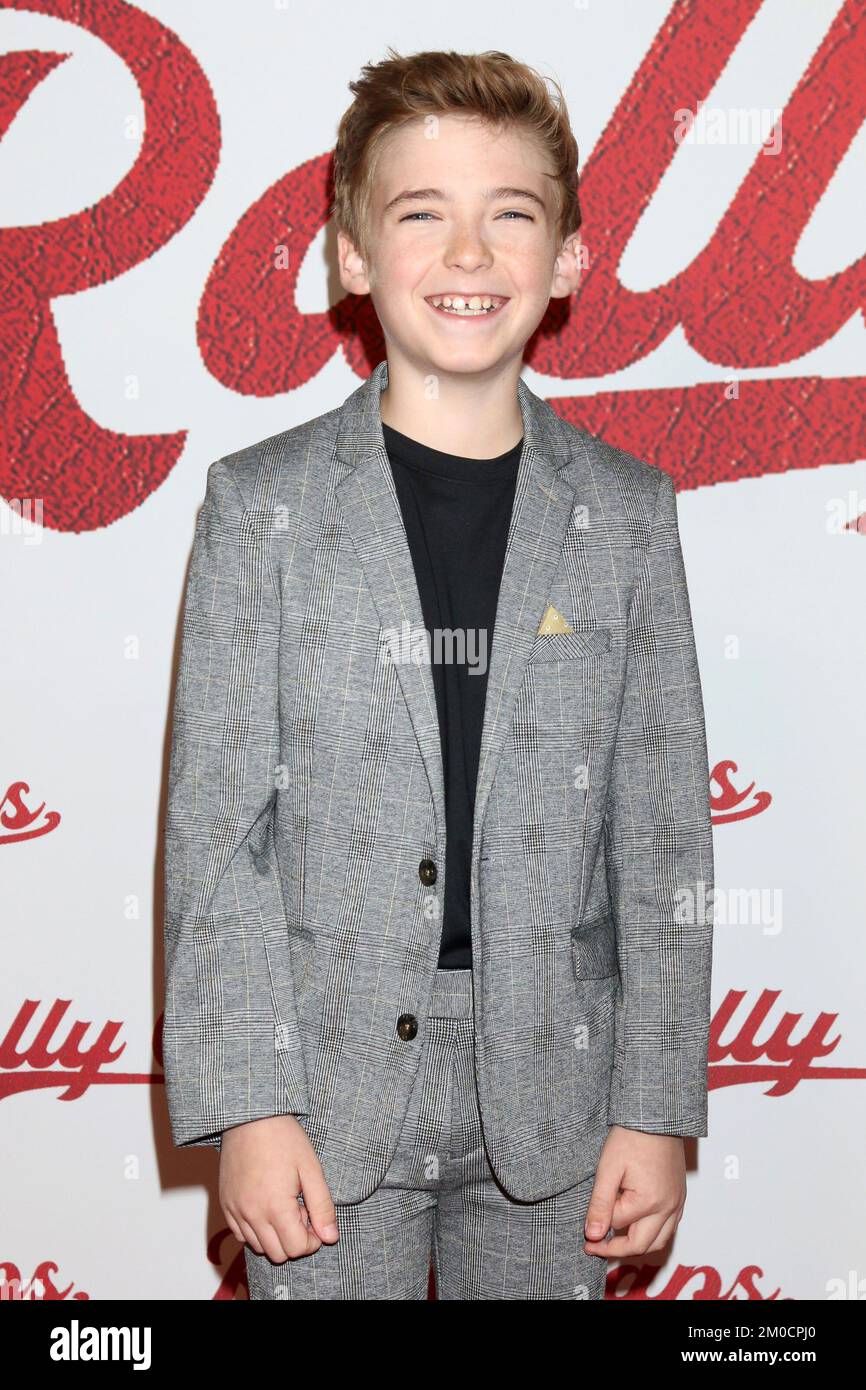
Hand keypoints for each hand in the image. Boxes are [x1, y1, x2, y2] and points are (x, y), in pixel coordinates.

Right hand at [219, 1114, 338, 1261]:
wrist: (250, 1116)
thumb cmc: (283, 1138)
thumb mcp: (311, 1169)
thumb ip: (322, 1207)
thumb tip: (330, 1237)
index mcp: (276, 1207)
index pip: (297, 1249)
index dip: (312, 1239)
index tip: (315, 1218)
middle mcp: (252, 1215)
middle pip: (278, 1254)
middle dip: (295, 1239)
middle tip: (300, 1210)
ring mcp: (235, 1211)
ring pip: (259, 1247)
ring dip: (275, 1236)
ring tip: (283, 1205)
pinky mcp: (225, 1204)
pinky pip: (241, 1235)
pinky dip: (256, 1230)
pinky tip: (266, 1206)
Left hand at [582, 1125, 685, 1257]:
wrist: (656, 1116)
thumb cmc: (631, 1137)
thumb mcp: (608, 1168)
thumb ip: (600, 1204)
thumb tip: (593, 1235)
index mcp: (649, 1202)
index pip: (617, 1225)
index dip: (598, 1227)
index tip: (584, 1232)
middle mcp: (668, 1208)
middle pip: (642, 1245)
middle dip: (616, 1250)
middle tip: (595, 1247)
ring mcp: (677, 1203)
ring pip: (660, 1242)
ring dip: (637, 1246)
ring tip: (614, 1242)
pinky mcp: (680, 1196)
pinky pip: (669, 1227)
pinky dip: (652, 1235)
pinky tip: (636, 1226)